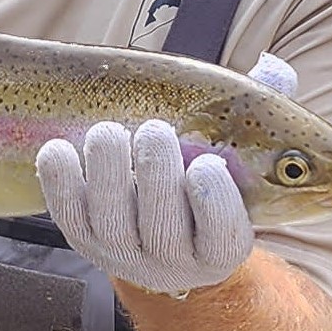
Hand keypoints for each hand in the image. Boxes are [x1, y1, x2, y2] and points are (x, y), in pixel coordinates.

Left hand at [34, 53, 294, 296]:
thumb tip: (273, 70)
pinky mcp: (84, 239)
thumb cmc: (207, 181)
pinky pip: (67, 218)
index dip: (214, 205)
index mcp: (222, 245)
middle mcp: (173, 260)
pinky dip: (60, 184)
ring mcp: (124, 253)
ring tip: (108, 133)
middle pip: (162, 229)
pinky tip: (58, 150)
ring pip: (111, 224)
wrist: (164, 232)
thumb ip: (261, 114)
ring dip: (108, 175)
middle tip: (155, 131)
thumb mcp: (242, 155)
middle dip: (156, 178)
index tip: (207, 166)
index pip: (222, 237)